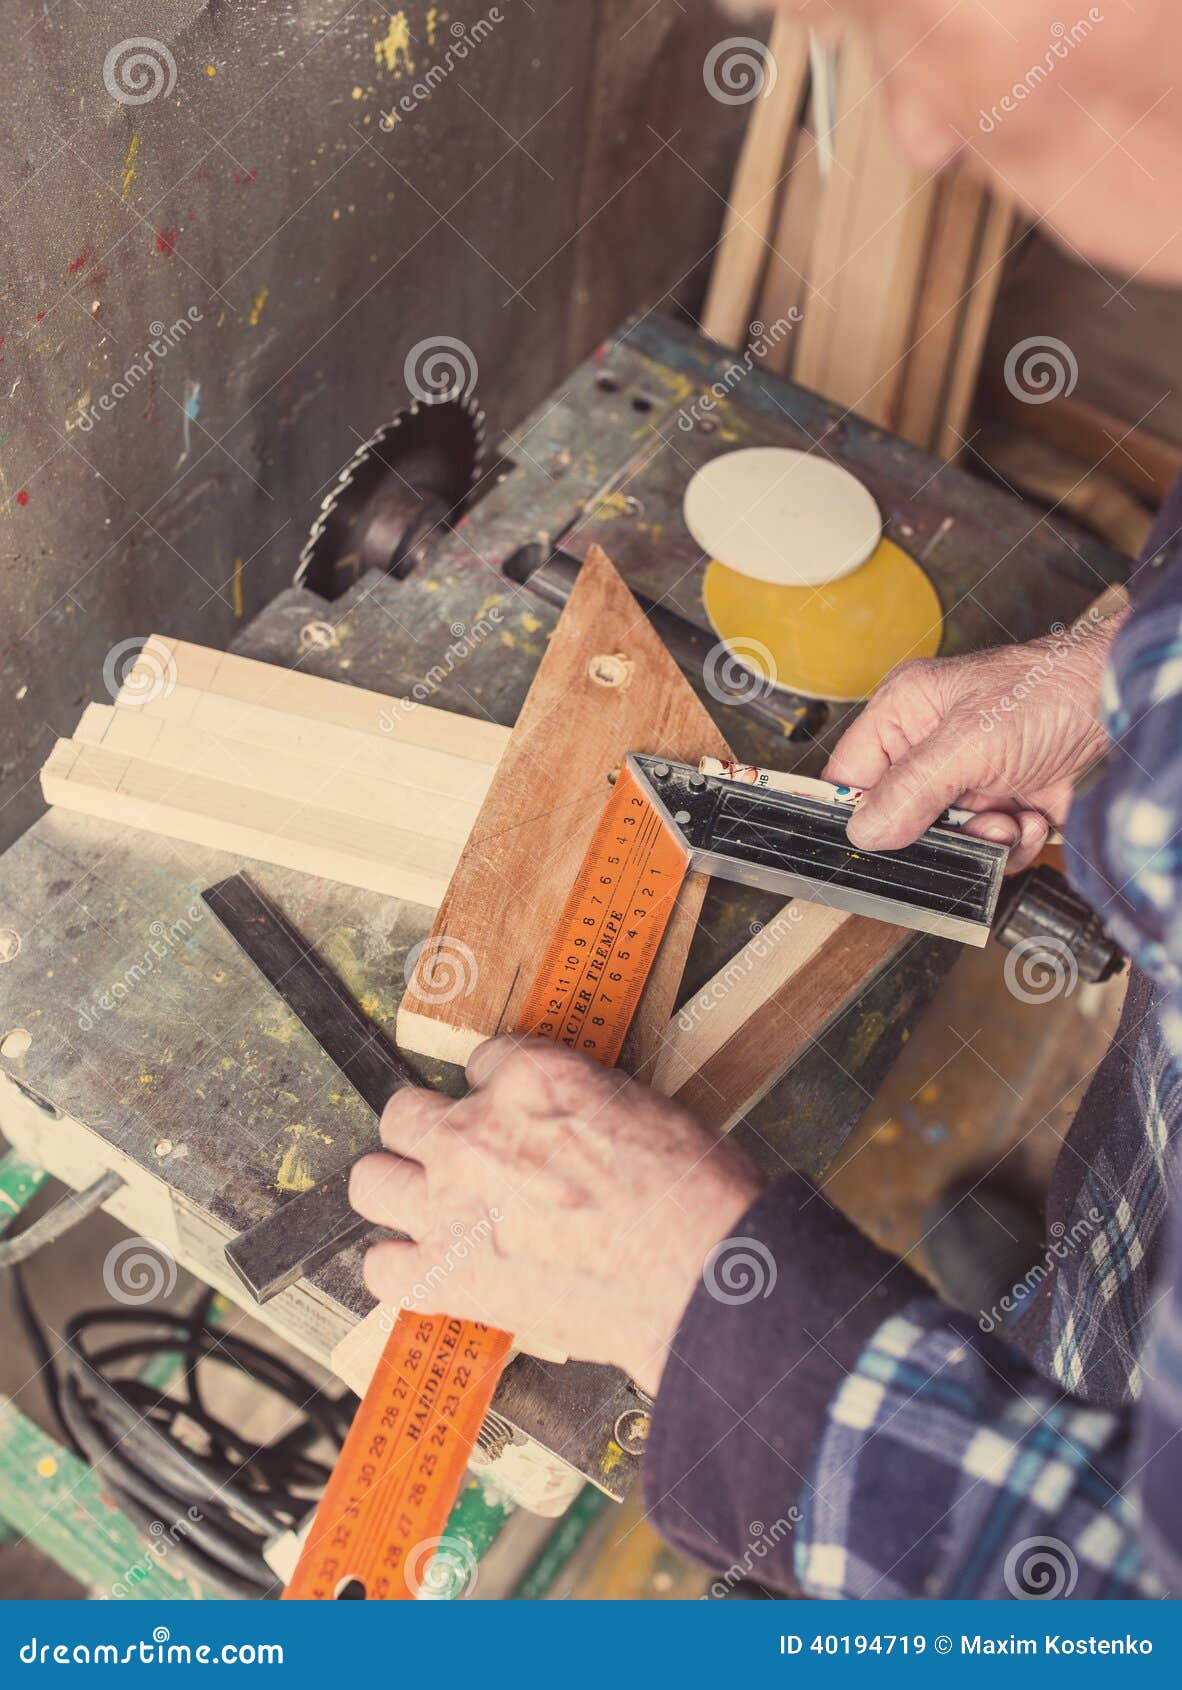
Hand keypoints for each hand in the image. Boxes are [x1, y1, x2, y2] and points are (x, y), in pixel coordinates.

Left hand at [349, 1036, 764, 1395]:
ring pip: (370, 1180)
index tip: (520, 1120)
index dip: (500, 1093)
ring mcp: (451, 1204)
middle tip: (464, 1160)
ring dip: (400, 1191)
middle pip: (403, 1113)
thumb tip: (563, 1123)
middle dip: (430, 1133)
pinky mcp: (447, 1275)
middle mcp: (475, 1130)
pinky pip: (380, 1269)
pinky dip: (403, 1272)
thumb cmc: (692, 1193)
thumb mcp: (640, 1107)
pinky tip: (436, 1272)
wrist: (698, 1275)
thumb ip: (579, 1104)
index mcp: (531, 1076)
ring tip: (435, 1211)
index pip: (482, 1062)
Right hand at [824, 613, 1124, 872]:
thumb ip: (911, 788)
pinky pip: (989, 850)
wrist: (1129, 707)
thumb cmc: (1055, 690)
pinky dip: (1013, 846)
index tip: (870, 846)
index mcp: (906, 712)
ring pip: (947, 841)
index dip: (856, 814)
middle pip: (900, 817)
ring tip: (1008, 820)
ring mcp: (972, 779)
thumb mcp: (970, 740)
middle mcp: (933, 747)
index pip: (851, 776)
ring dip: (981, 842)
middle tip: (964, 825)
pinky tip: (1031, 820)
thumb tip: (865, 832)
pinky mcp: (1009, 806)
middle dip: (937, 832)